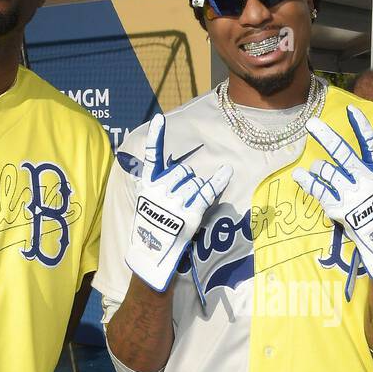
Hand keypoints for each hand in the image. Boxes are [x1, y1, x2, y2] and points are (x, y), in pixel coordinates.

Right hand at [125, 113, 231, 292]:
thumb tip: (176, 170)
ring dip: (196, 189)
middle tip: (180, 198)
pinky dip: (219, 181)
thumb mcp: (145, 201)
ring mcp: (176, 202)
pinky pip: (208, 191)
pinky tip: (227, 171)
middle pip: (183, 171)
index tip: (159, 118)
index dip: (155, 136)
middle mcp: (160, 190)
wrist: (153, 253)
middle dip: (186, 179)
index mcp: (147, 184)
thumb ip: (156, 183)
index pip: (151, 156)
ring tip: (185, 206)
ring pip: (195, 181)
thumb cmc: (151, 226)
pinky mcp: (191, 214)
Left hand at [293, 104, 372, 287]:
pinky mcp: (337, 209)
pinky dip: (308, 181)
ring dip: (320, 166)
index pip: (370, 145)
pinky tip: (300, 174)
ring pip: (327, 171)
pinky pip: (318, 191)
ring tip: (318, 166)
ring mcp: (349, 194)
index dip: (361, 127)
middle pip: (342, 154)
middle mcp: (363, 180)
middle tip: (311, 123)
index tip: (351, 110)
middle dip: (326, 136)